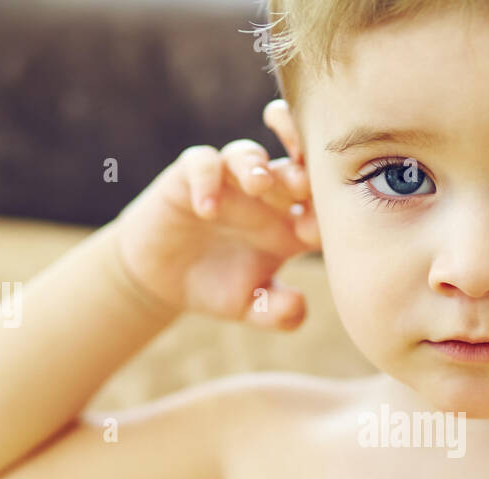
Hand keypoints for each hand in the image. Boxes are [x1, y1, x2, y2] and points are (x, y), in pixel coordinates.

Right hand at [113, 99, 319, 328]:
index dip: (325, 214)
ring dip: (255, 165)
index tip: (317, 234)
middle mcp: (264, 198)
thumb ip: (276, 312)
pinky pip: (201, 163)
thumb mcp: (249, 307)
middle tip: (302, 186)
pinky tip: (207, 209)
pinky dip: (206, 178)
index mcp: (290, 226)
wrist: (164, 279)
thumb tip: (298, 305)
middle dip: (299, 174)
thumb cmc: (217, 286)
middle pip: (290, 171)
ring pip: (248, 155)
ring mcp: (228, 183)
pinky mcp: (189, 177)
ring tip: (258, 183)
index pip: (320, 209)